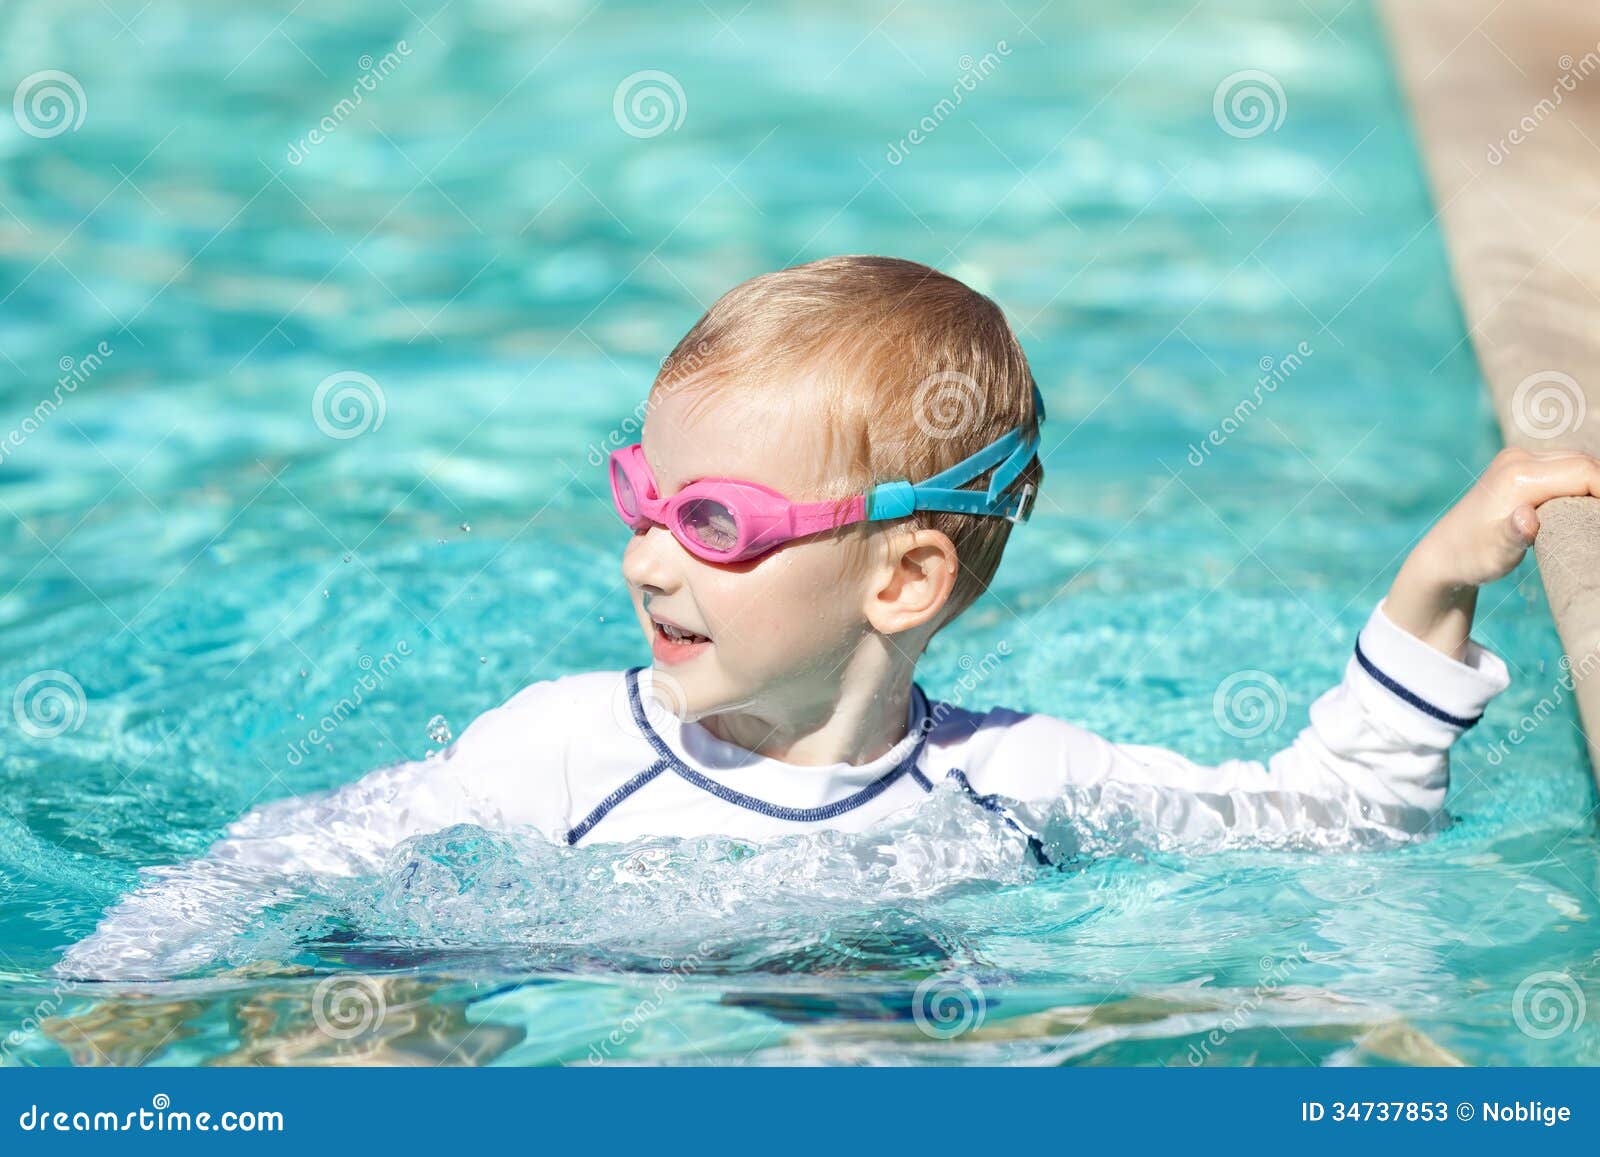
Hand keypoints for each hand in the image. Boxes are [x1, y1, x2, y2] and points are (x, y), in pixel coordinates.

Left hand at [1385, 447, 1599, 659]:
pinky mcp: (1518, 464)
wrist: (1445, 552)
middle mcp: (1517, 459)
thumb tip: (1526, 518)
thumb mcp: (1496, 553)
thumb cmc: (1472, 556)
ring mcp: (1517, 458)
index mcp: (1517, 476)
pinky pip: (1562, 465)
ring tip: (1592, 514)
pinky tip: (1581, 504)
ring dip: (1592, 483)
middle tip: (1598, 521)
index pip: (1584, 473)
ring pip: (1575, 461)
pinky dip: (1578, 481)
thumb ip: (1515, 534)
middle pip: (1583, 462)